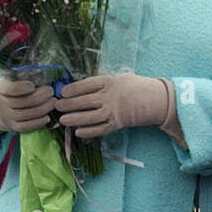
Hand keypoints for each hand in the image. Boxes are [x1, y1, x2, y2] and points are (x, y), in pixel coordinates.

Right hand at [0, 77, 55, 136]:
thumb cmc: (9, 91)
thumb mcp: (10, 80)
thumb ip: (22, 77)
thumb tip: (46, 75)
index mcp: (0, 88)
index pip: (10, 88)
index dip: (22, 87)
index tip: (33, 85)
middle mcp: (1, 103)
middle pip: (23, 102)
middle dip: (41, 96)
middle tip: (51, 91)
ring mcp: (6, 116)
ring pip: (27, 114)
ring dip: (44, 108)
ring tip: (53, 102)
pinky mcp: (12, 127)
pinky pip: (26, 127)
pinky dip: (38, 122)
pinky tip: (47, 117)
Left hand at [54, 73, 170, 138]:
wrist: (154, 100)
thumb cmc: (135, 86)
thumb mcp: (119, 78)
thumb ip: (102, 82)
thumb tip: (81, 86)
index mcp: (110, 82)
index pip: (87, 85)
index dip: (73, 89)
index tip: (62, 92)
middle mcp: (111, 97)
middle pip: (85, 101)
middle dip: (69, 104)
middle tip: (57, 106)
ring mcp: (114, 111)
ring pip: (90, 117)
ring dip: (75, 119)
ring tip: (63, 120)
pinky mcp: (117, 124)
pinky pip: (101, 129)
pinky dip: (89, 132)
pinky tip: (78, 132)